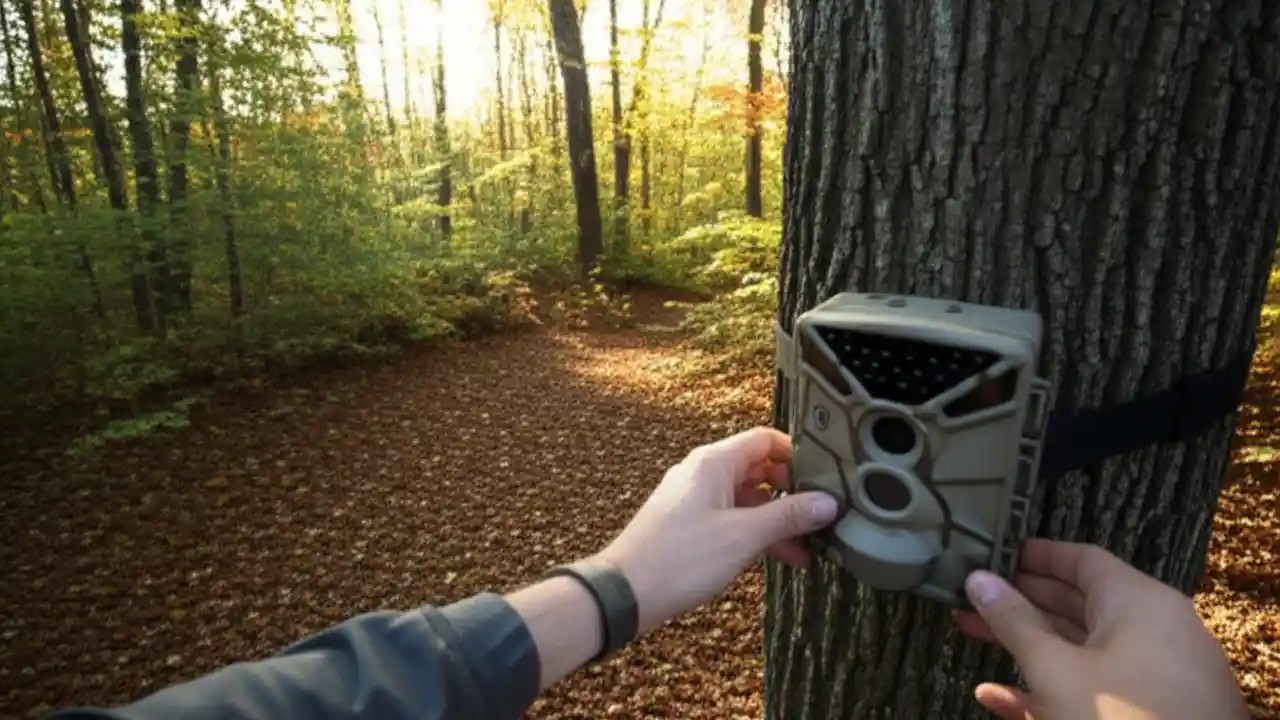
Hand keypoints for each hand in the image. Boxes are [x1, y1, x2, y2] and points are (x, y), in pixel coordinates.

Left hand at [596, 427, 838, 633]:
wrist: (626, 594)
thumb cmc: (679, 559)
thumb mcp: (744, 536)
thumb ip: (788, 516)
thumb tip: (827, 502)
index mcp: (713, 462)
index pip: (765, 438)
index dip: (798, 454)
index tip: (826, 477)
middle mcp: (702, 473)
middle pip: (759, 468)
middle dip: (793, 491)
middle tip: (823, 514)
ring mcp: (694, 499)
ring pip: (747, 498)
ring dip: (777, 519)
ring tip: (811, 546)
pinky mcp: (689, 525)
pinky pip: (732, 519)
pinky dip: (756, 533)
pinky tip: (782, 557)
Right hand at [953, 539, 1247, 719]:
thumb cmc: (1119, 718)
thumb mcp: (1056, 670)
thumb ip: (1014, 623)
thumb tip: (978, 578)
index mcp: (1139, 603)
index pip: (1083, 560)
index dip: (1036, 555)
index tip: (993, 554)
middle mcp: (1153, 631)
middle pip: (1077, 603)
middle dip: (1020, 601)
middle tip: (971, 594)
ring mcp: (1155, 676)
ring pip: (1081, 649)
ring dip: (1027, 644)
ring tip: (970, 631)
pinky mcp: (1153, 712)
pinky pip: (1096, 687)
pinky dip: (1052, 686)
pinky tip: (996, 696)